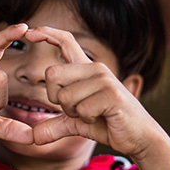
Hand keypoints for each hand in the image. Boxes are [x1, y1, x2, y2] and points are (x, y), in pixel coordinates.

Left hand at [26, 26, 161, 159]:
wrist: (140, 137)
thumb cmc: (109, 125)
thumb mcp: (77, 123)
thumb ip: (55, 125)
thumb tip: (32, 137)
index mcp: (86, 69)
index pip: (65, 41)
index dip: (47, 33)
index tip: (29, 32)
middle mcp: (95, 68)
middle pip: (51, 74)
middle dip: (56, 98)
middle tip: (76, 110)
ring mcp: (104, 79)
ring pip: (64, 96)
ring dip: (73, 113)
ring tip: (93, 115)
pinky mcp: (111, 94)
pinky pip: (81, 109)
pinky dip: (87, 120)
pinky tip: (102, 118)